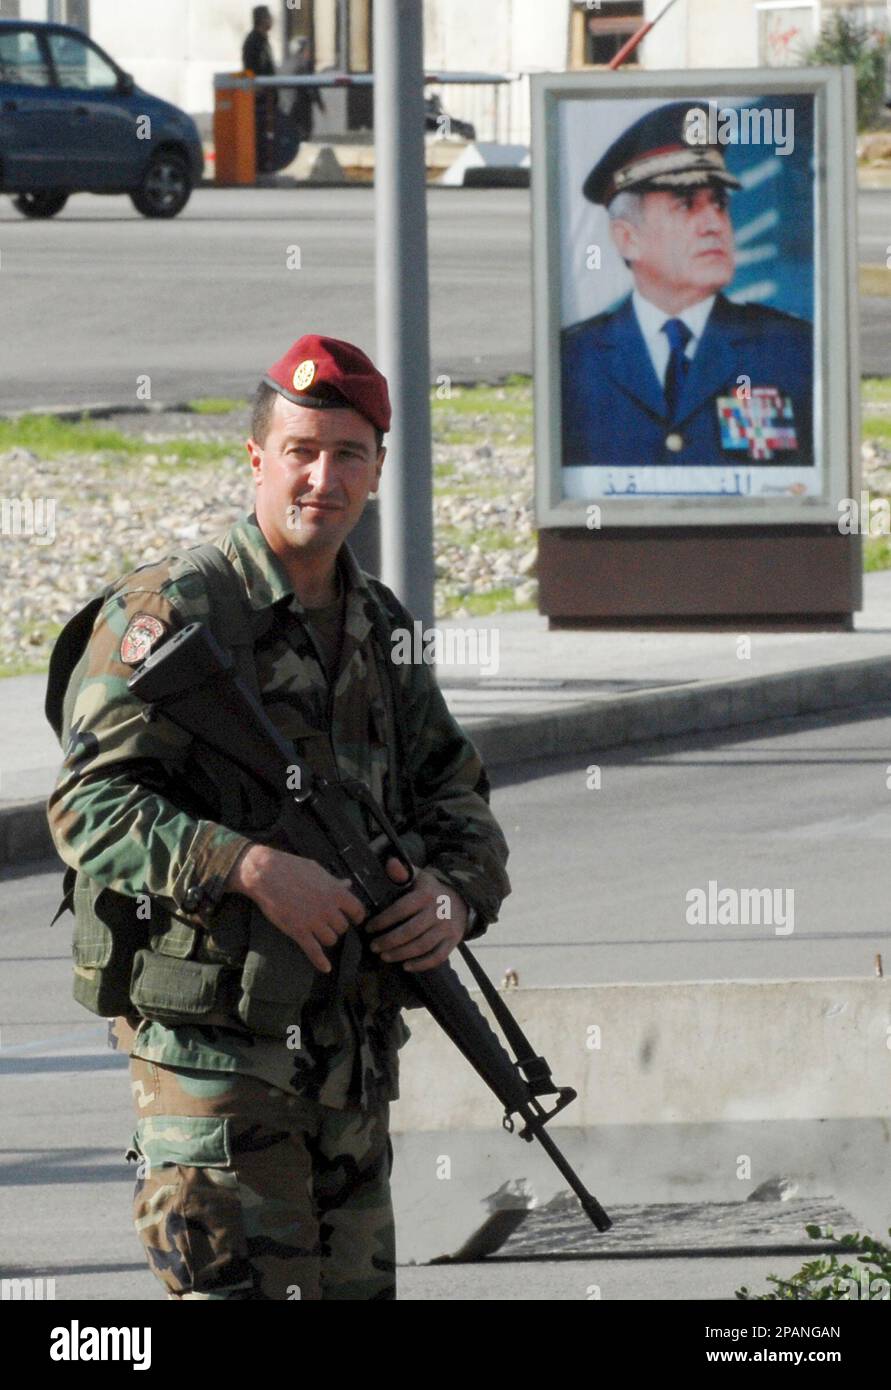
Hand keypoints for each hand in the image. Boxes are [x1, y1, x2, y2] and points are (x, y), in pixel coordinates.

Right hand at [227, 844, 365, 973]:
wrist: (266, 873)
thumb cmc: (292, 868)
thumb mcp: (318, 871)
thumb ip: (334, 882)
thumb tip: (348, 884)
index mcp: (336, 892)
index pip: (357, 910)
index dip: (356, 916)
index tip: (353, 918)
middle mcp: (328, 909)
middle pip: (342, 928)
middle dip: (336, 926)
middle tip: (328, 923)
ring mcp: (313, 922)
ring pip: (331, 940)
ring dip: (326, 938)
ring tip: (319, 933)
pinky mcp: (298, 932)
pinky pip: (314, 951)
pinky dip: (320, 962)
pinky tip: (326, 968)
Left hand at [363, 858, 467, 971]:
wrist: (461, 898)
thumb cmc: (430, 889)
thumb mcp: (418, 876)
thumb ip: (402, 872)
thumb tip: (390, 863)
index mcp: (426, 894)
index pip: (401, 909)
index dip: (383, 920)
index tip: (368, 928)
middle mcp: (437, 911)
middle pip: (410, 931)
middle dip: (389, 941)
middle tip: (373, 947)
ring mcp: (446, 927)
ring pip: (422, 946)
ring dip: (401, 954)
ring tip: (384, 956)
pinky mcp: (453, 941)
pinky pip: (437, 957)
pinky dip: (422, 964)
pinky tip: (406, 966)